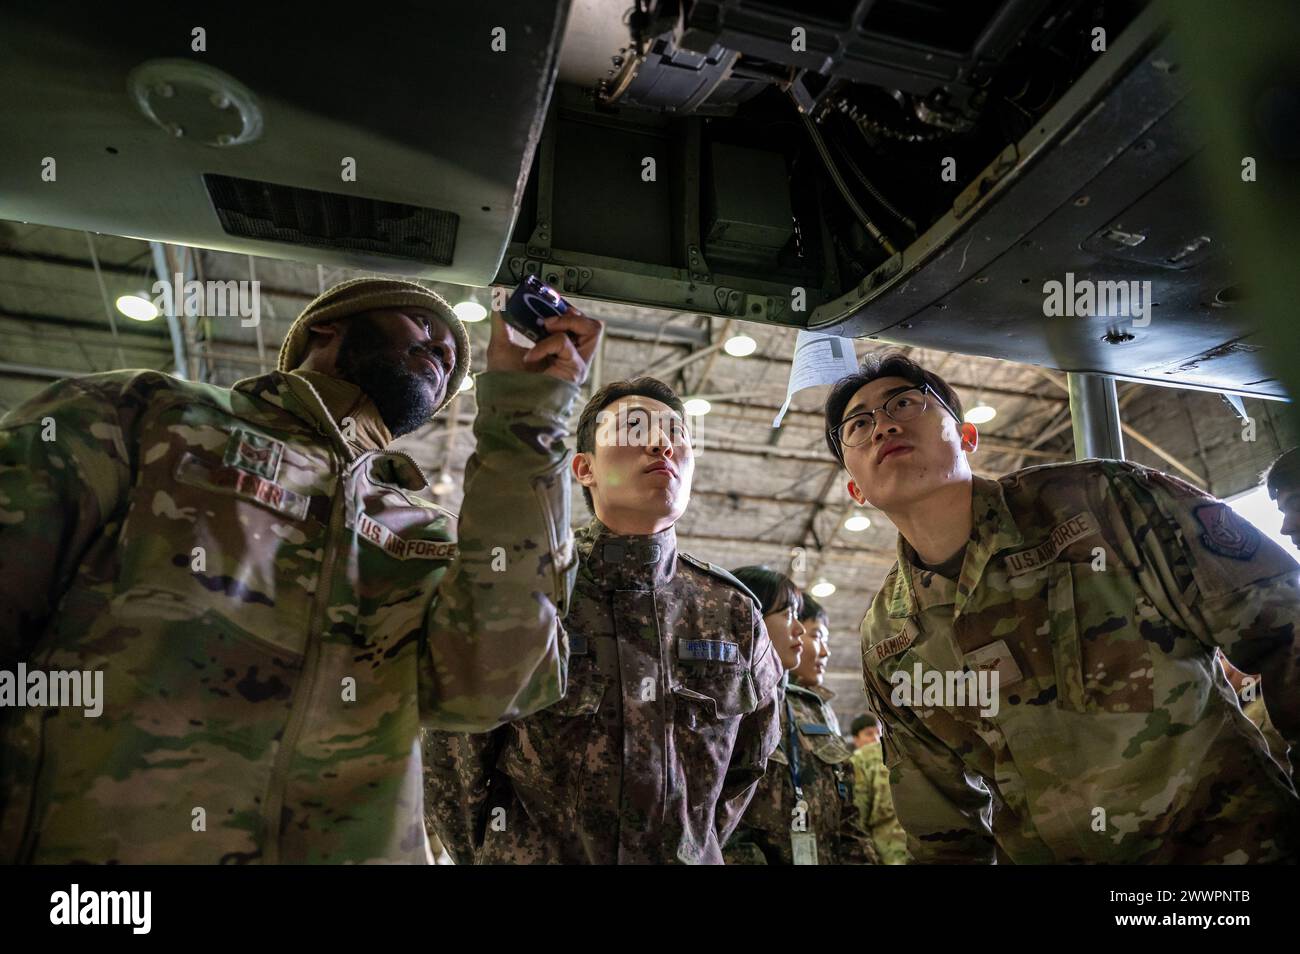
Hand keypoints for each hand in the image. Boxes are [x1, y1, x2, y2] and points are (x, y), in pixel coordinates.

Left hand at [485, 307, 602, 384]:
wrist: (505, 402)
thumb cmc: (506, 382)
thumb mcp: (501, 343)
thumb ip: (502, 320)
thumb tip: (499, 296)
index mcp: (559, 349)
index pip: (576, 322)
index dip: (566, 308)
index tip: (546, 299)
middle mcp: (572, 356)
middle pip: (593, 324)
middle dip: (571, 313)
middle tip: (548, 317)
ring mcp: (576, 364)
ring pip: (593, 329)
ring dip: (568, 322)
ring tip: (545, 327)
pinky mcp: (575, 370)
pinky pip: (565, 343)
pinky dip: (545, 344)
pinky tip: (531, 356)